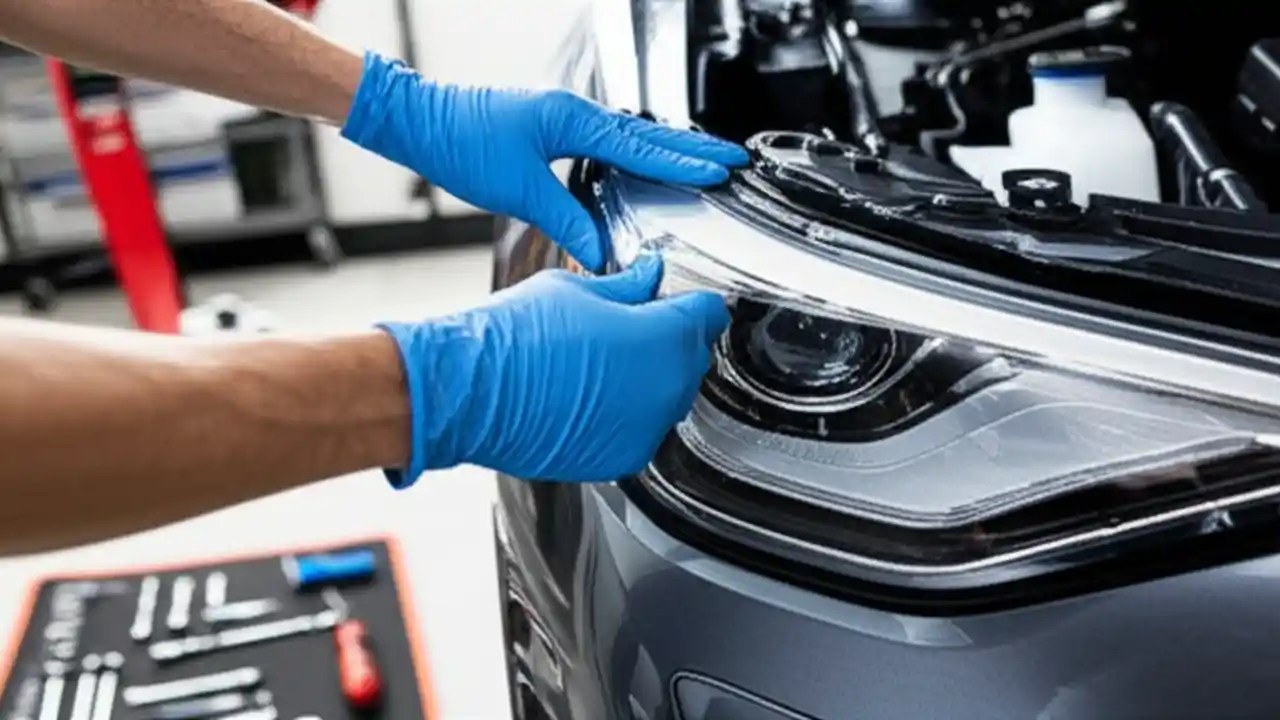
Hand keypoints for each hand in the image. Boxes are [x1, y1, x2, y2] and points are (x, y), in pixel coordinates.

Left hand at [342, 52, 748, 270]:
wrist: (421, 122)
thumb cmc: (461, 142)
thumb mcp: (518, 190)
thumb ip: (565, 219)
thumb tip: (598, 252)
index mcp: (572, 120)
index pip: (640, 148)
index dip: (681, 164)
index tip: (716, 171)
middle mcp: (574, 113)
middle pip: (646, 133)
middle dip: (691, 148)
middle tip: (731, 158)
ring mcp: (565, 118)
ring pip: (630, 134)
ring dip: (667, 148)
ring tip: (702, 160)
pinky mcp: (553, 128)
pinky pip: (608, 140)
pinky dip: (636, 151)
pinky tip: (642, 164)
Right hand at [378, 257, 729, 484]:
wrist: (472, 393)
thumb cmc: (515, 338)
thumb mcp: (577, 288)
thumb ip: (626, 286)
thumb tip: (645, 277)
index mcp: (664, 338)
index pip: (708, 314)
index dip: (693, 303)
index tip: (679, 300)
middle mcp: (666, 390)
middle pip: (692, 357)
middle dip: (672, 339)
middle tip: (634, 324)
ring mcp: (646, 429)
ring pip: (670, 397)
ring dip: (651, 378)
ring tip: (605, 361)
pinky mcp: (622, 458)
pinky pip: (643, 428)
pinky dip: (630, 412)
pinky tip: (592, 393)